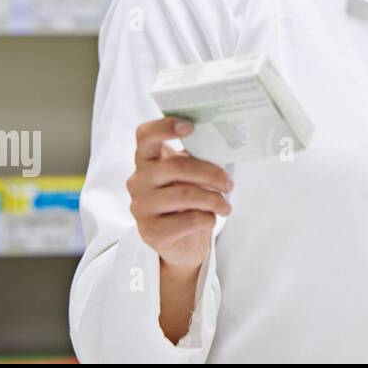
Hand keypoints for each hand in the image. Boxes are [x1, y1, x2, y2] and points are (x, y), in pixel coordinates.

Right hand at [127, 117, 233, 271]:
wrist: (181, 240)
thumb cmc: (188, 198)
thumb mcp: (190, 174)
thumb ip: (197, 157)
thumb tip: (222, 143)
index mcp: (147, 159)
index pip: (145, 135)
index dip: (165, 126)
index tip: (191, 126)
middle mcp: (138, 180)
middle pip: (175, 166)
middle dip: (210, 173)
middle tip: (229, 183)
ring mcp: (141, 206)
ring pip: (184, 195)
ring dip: (214, 199)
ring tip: (226, 206)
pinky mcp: (150, 231)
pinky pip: (188, 220)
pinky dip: (207, 218)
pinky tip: (211, 219)